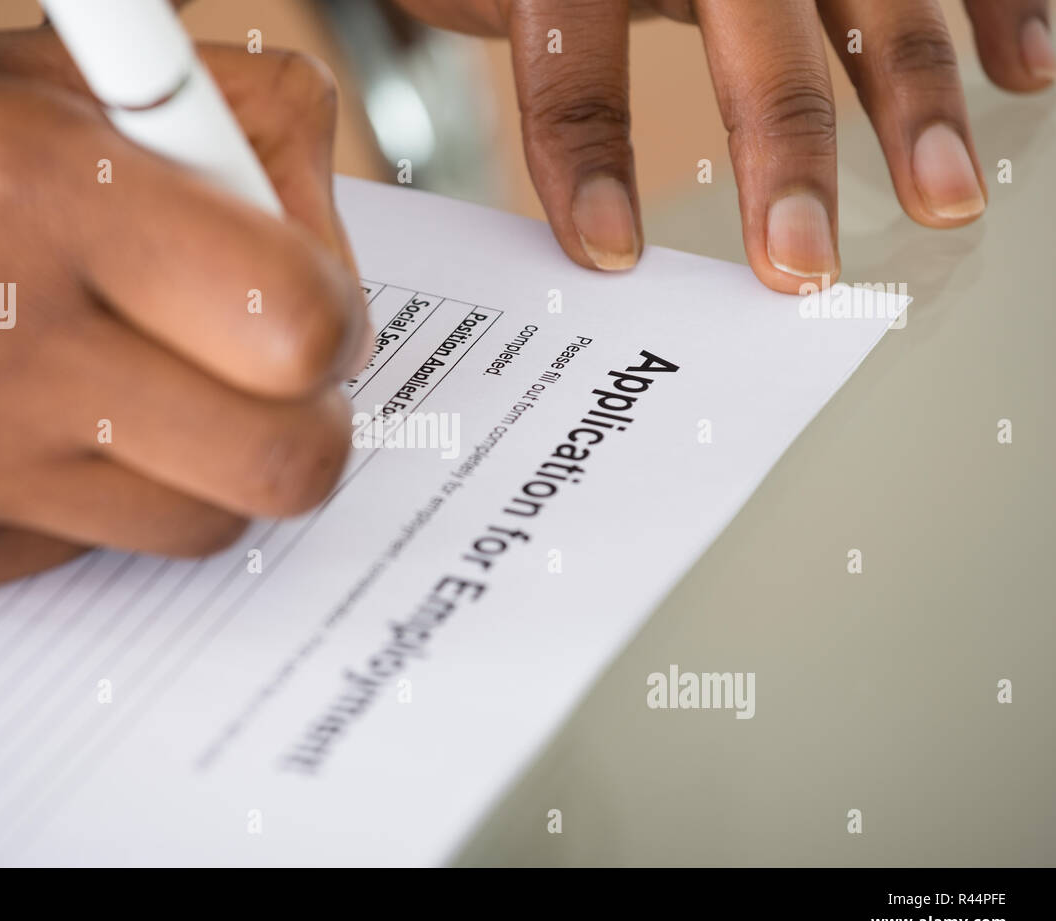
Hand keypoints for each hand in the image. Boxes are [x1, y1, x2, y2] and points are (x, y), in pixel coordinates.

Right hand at [0, 29, 370, 595]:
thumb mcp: (16, 78)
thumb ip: (209, 112)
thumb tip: (318, 196)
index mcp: (33, 188)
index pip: (295, 323)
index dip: (338, 323)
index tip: (317, 314)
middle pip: (282, 461)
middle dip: (308, 422)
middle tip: (270, 382)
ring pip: (198, 526)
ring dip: (207, 466)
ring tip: (139, 393)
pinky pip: (83, 555)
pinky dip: (91, 498)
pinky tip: (24, 429)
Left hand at [395, 0, 1053, 291]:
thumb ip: (543, 62)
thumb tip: (569, 220)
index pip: (576, 59)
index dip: (586, 160)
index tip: (609, 252)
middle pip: (751, 25)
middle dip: (783, 150)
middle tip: (797, 265)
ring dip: (914, 92)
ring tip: (945, 198)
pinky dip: (994, 2)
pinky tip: (1021, 72)